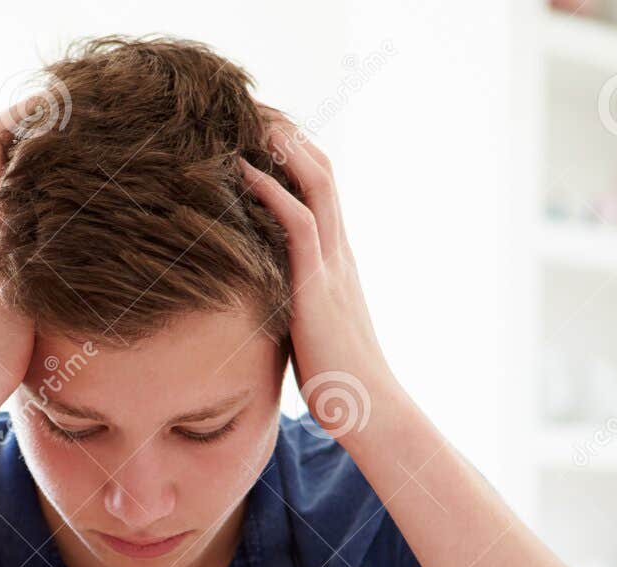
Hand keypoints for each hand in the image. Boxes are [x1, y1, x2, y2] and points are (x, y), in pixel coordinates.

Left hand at [238, 118, 393, 438]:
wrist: (369, 412)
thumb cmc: (336, 381)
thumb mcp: (305, 327)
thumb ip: (287, 301)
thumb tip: (254, 299)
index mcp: (336, 258)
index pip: (319, 184)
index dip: (292, 150)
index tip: (257, 125)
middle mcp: (339, 252)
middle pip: (319, 168)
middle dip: (285, 131)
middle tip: (246, 103)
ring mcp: (333, 267)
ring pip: (316, 184)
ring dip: (282, 145)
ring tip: (247, 116)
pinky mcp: (319, 289)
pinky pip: (299, 226)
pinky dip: (274, 193)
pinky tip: (246, 172)